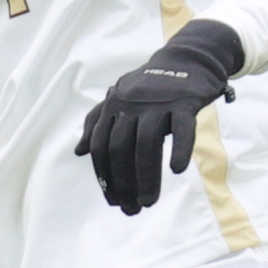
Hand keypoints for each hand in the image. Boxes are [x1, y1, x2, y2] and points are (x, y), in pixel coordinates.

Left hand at [75, 19, 243, 214]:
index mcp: (114, 103)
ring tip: (148, 202)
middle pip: (121, 148)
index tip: (114, 201)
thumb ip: (98, 121)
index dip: (105, 176)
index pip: (102, 146)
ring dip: (146, 177)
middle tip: (132, 210)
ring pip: (148, 143)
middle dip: (123, 183)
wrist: (188, 58)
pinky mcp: (186, 101)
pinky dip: (180, 149)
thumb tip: (79, 151)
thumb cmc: (152, 86)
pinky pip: (183, 128)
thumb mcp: (120, 97)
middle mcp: (132, 102)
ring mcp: (159, 101)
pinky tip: (176, 169)